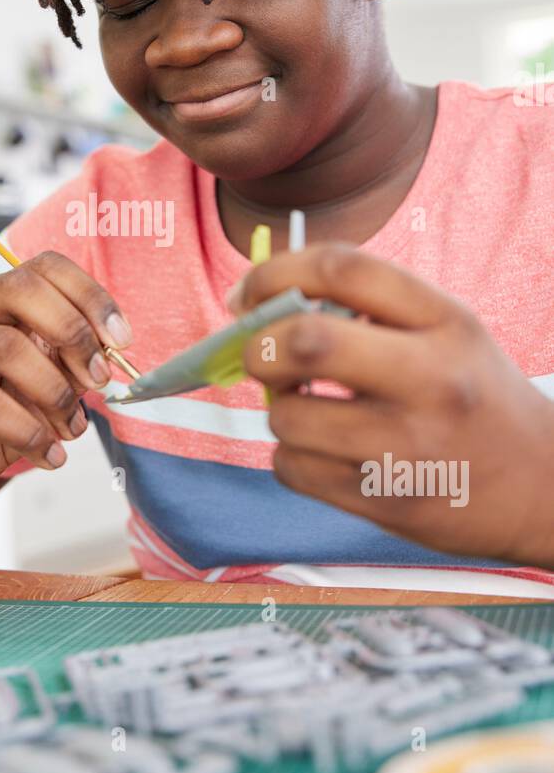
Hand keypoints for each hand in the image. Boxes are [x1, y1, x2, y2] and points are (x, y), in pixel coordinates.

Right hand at [0, 252, 131, 502]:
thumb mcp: (45, 378)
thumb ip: (72, 358)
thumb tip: (109, 355)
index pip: (45, 267)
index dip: (90, 296)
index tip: (122, 340)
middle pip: (21, 290)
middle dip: (73, 332)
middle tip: (99, 379)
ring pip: (5, 347)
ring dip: (55, 391)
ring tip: (72, 427)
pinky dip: (29, 432)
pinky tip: (50, 454)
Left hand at [231, 243, 553, 567]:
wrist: (543, 488)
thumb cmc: (474, 396)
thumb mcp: (447, 330)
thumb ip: (370, 306)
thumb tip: (261, 299)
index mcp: (445, 321)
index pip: (342, 270)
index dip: (275, 272)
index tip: (248, 292)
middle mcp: (431, 379)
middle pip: (305, 341)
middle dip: (259, 345)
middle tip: (260, 353)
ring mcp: (407, 447)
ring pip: (287, 416)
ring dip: (278, 409)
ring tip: (307, 409)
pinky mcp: (385, 501)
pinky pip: (293, 468)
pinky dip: (292, 456)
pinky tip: (324, 452)